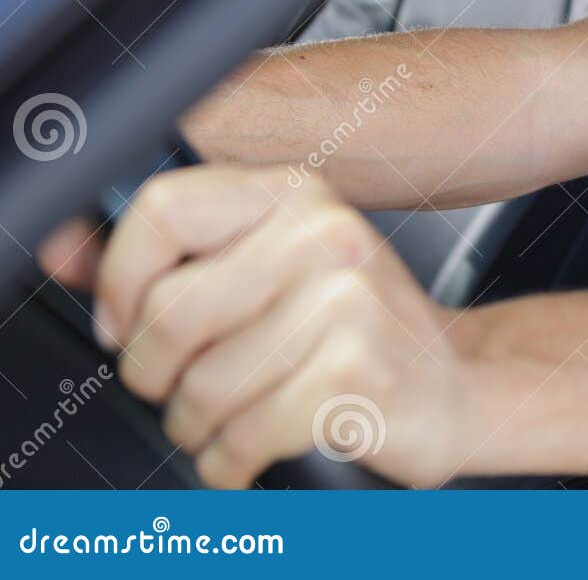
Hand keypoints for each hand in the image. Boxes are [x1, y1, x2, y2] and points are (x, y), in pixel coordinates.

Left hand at [78, 164, 475, 487]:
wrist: (453, 384)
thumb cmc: (354, 332)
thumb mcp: (269, 275)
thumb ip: (167, 261)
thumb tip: (66, 248)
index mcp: (296, 195)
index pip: (165, 209)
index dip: (120, 280)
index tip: (122, 323)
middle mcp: (325, 233)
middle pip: (170, 311)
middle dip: (154, 374)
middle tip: (178, 388)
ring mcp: (346, 300)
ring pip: (202, 385)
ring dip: (197, 428)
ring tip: (227, 422)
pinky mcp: (356, 370)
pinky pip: (244, 432)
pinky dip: (232, 461)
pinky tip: (250, 452)